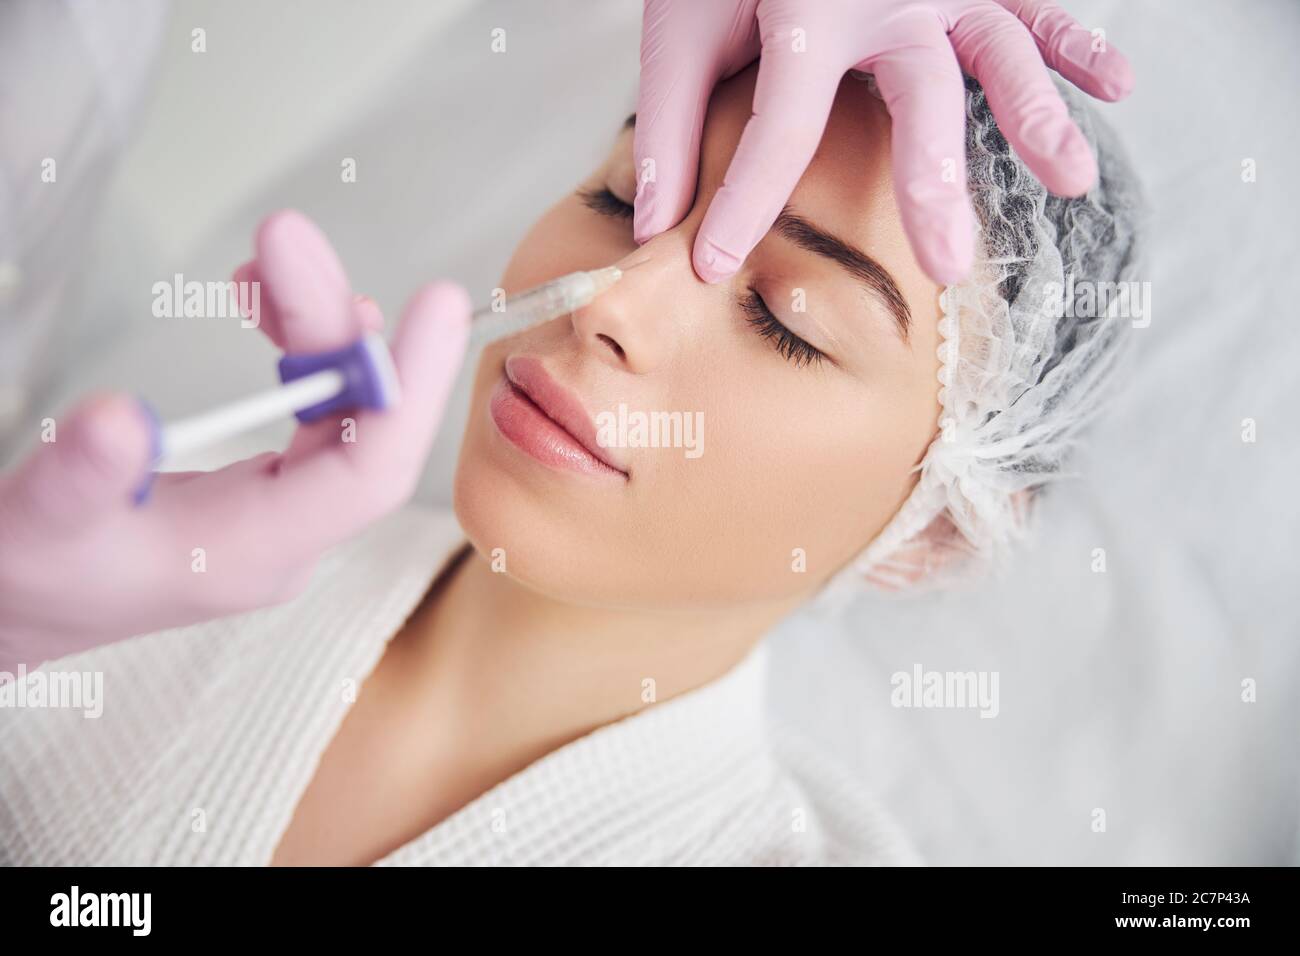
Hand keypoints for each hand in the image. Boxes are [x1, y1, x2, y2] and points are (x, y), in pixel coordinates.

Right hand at [0, 211, 468, 669]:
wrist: (13, 606)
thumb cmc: (23, 573)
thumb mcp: (38, 521)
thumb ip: (81, 475)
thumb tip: (122, 419)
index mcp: (251, 552)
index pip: (371, 473)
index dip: (411, 387)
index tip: (439, 301)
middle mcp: (287, 537)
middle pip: (355, 422)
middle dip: (330, 323)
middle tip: (284, 236)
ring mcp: (281, 515)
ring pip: (338, 409)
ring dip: (315, 327)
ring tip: (270, 255)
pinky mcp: (264, 494)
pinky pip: (312, 413)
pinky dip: (299, 351)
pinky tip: (268, 303)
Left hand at [633, 0, 1132, 283]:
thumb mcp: (681, 23)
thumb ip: (670, 122)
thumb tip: (653, 225)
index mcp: (806, 9)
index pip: (779, 129)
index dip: (741, 203)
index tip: (707, 265)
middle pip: (918, 101)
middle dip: (930, 185)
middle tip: (946, 267)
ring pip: (998, 53)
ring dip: (1037, 116)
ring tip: (1073, 180)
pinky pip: (1033, 7)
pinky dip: (1076, 43)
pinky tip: (1117, 88)